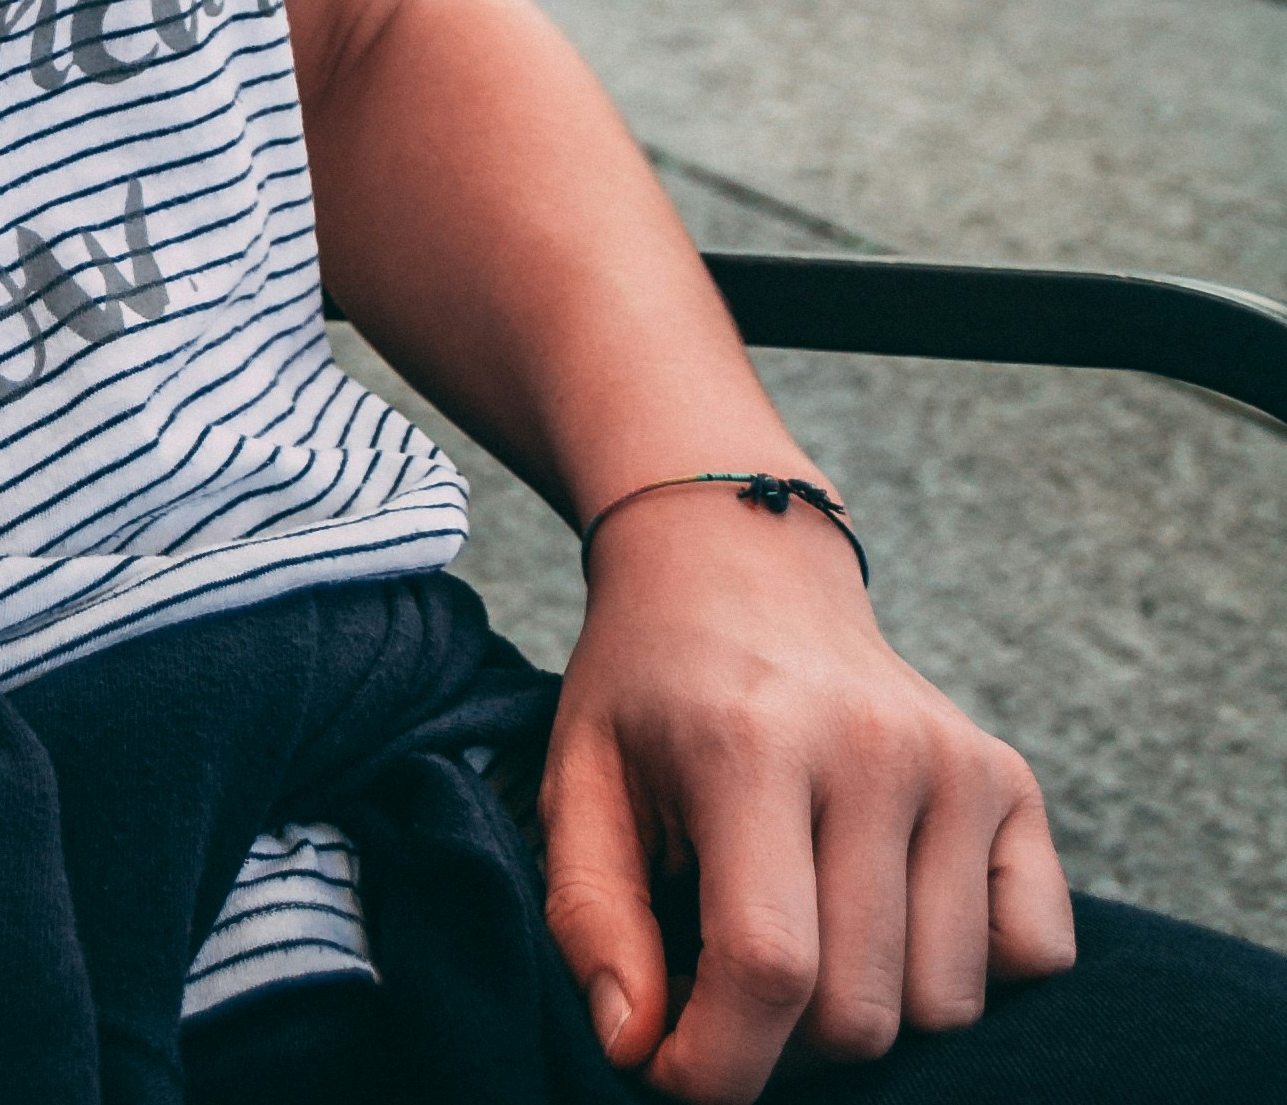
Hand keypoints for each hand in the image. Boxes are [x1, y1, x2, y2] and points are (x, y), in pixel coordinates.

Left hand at [539, 487, 1075, 1094]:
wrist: (736, 559)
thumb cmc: (648, 687)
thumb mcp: (579, 781)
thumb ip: (592, 919)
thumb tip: (635, 1048)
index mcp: (755, 741)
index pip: (767, 968)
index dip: (715, 1064)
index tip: (666, 1069)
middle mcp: (876, 749)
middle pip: (860, 1011)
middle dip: (781, 1043)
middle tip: (724, 980)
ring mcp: (959, 764)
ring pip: (946, 1005)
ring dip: (869, 1009)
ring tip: (800, 934)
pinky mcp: (1013, 781)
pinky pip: (1032, 954)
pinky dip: (967, 970)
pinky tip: (887, 911)